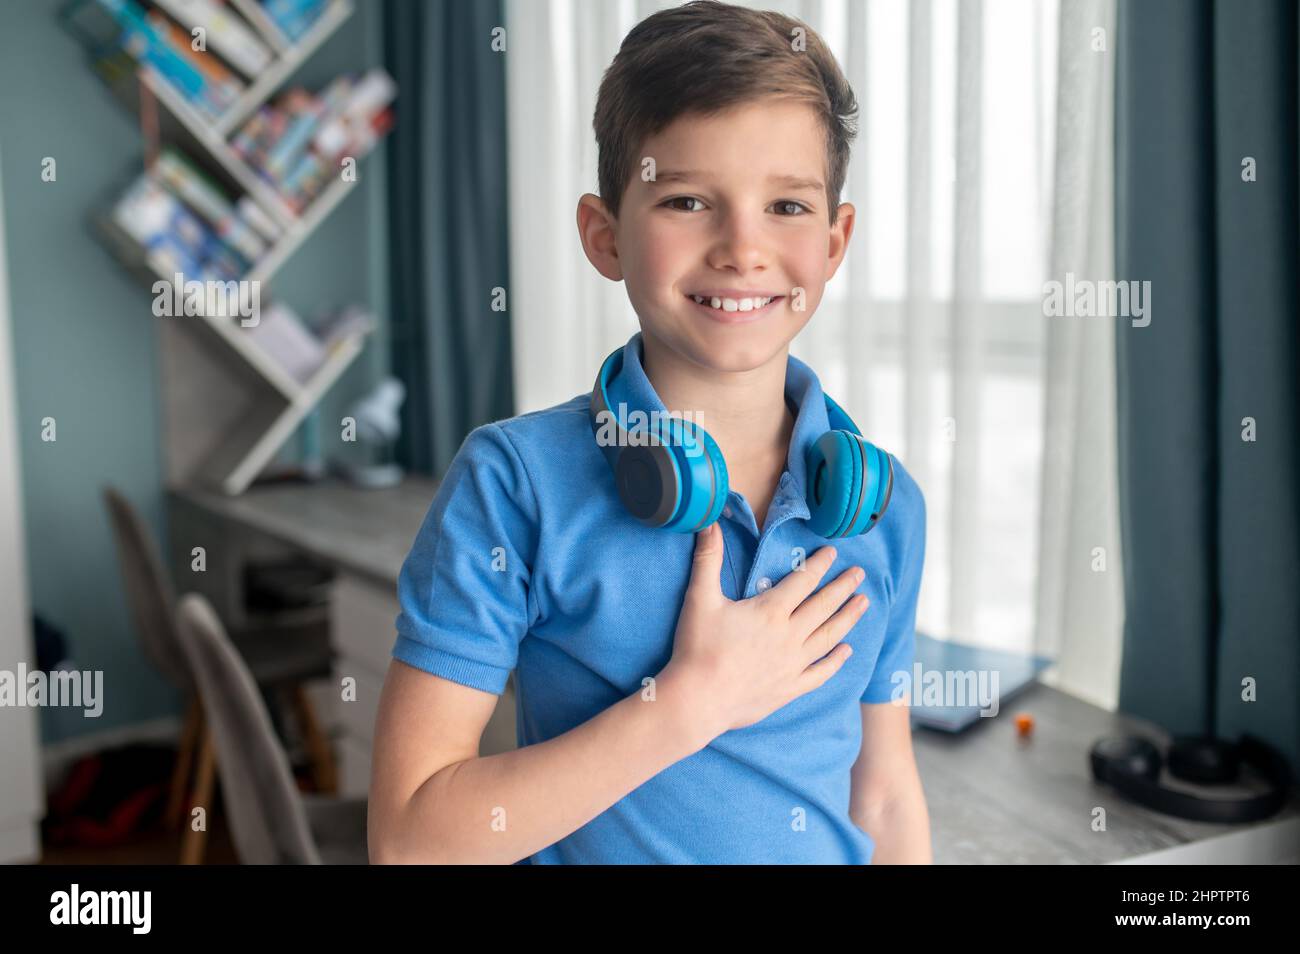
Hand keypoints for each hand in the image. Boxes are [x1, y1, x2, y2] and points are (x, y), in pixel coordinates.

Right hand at [660, 521, 868, 736]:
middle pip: (824, 606)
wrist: (699, 700)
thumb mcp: (699, 598)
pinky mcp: (790, 688)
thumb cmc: (697, 647)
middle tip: (860, 574)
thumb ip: (708, 559)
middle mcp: (789, 636)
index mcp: (770, 611)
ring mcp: (793, 664)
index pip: (803, 581)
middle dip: (843, 587)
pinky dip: (836, 660)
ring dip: (848, 618)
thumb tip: (709, 523)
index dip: (819, 565)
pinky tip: (847, 651)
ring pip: (829, 636)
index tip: (834, 553)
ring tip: (864, 604)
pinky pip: (821, 673)